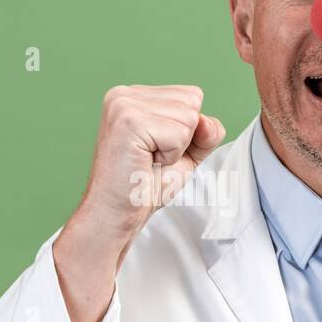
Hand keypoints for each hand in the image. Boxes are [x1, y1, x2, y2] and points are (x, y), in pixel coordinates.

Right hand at [53, 85, 225, 321]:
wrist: (109, 228)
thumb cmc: (139, 198)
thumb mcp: (178, 161)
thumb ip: (200, 134)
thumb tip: (212, 122)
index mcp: (131, 97)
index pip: (193, 98)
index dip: (188, 137)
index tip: (156, 164)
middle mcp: (122, 94)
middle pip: (195, 102)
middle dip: (186, 142)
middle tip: (152, 171)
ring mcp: (123, 105)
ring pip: (191, 115)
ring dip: (178, 151)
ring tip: (147, 172)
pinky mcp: (127, 122)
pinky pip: (183, 127)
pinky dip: (173, 157)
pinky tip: (144, 172)